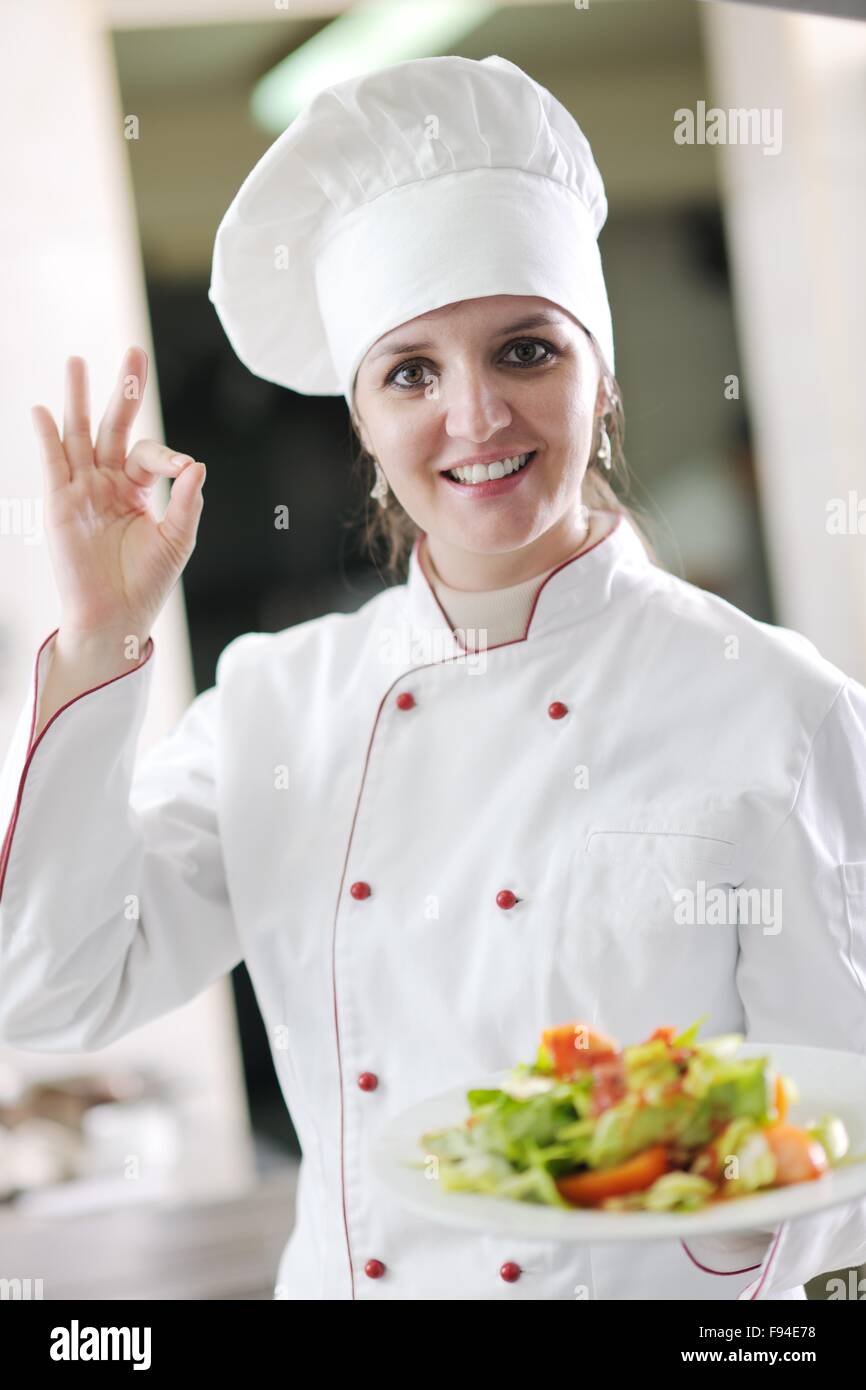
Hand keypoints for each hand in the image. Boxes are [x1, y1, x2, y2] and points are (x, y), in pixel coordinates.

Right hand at [31, 346, 205, 644]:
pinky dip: (48, 435)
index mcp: (135, 489)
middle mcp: (106, 483)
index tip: (181, 468)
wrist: (115, 615)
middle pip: (114, 426)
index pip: (149, 453)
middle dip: (124, 391)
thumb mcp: (177, 538)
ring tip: (77, 362)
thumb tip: (196, 463)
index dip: (166, 455)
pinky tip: (43, 411)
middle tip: (134, 352)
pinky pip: (54, 462)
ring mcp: (81, 489)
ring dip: (79, 399)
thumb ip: (186, 500)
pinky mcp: (60, 503)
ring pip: (80, 435)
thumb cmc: (147, 581)